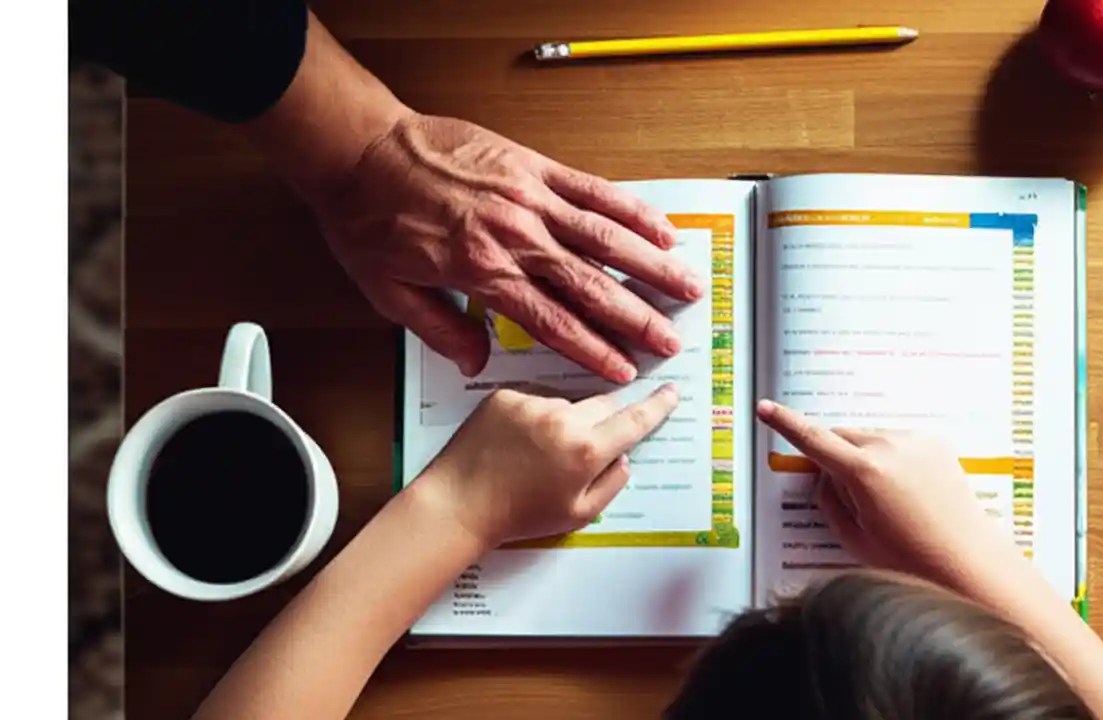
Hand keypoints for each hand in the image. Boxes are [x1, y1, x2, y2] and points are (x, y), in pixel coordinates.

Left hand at [313, 114, 703, 381]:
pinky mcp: (532, 165)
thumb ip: (440, 330)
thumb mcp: (388, 292)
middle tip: (671, 340)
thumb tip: (478, 362)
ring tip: (686, 286)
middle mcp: (516, 236)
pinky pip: (592, 189)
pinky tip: (660, 227)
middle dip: (636, 318)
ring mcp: (529, 197)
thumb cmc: (368, 218)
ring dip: (650, 264)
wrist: (358, 148)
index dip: (593, 350)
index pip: (553, 321)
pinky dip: (630, 209)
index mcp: (483, 272)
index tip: (624, 369)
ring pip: (604, 236)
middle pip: (590, 285)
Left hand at [417, 384, 679, 546]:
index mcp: (586, 451)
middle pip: (604, 405)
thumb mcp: (578, 515)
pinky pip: (534, 400)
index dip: (657, 406)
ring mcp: (532, 404)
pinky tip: (517, 444)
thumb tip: (623, 458)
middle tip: (584, 448)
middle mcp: (562, 420)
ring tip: (537, 455)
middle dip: (604, 422)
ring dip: (564, 421)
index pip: (635, 420)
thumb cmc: (518, 516)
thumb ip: (612, 484)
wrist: (460, 504)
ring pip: (567, 403)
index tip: (670, 392)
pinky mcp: (505, 396)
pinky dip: (533, 417)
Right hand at [756, 399, 1024, 594]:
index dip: (785, 424)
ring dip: (865, 459)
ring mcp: (916, 441)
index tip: (766, 408)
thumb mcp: (853, 537)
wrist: (968, 562)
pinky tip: (907, 493)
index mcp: (864, 472)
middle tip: (849, 497)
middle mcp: (890, 447)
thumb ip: (828, 500)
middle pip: (842, 437)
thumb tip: (823, 474)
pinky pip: (897, 442)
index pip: (812, 439)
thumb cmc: (910, 560)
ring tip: (887, 502)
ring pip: (869, 439)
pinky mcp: (935, 443)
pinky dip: (891, 459)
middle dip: (834, 456)